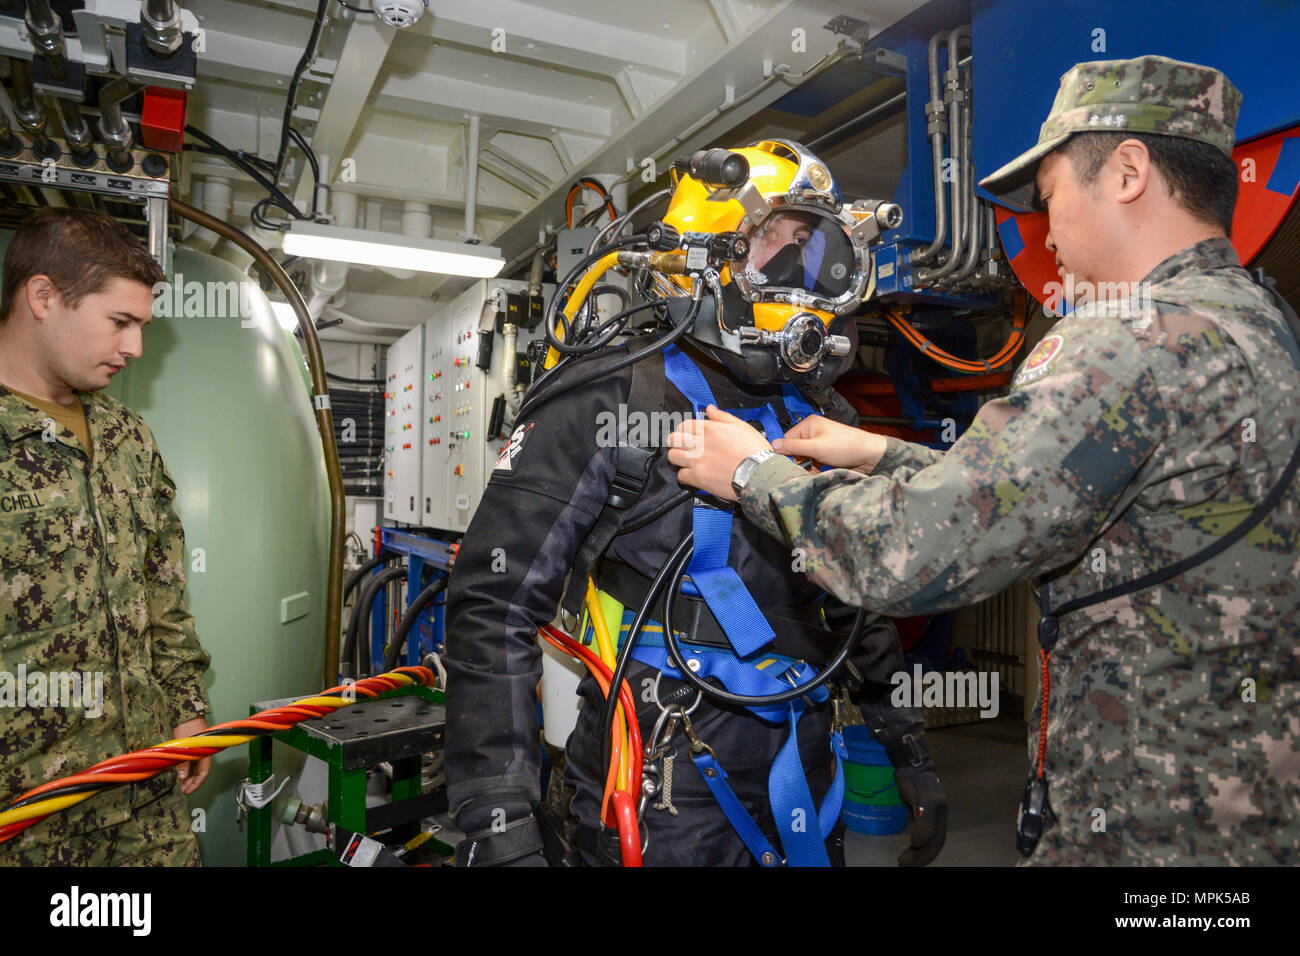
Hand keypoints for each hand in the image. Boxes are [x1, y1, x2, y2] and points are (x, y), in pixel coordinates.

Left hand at [172, 716, 211, 794]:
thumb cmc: (189, 727)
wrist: (187, 714)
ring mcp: (197, 752)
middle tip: (182, 791)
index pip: (203, 774)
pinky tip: (178, 774)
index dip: (196, 784)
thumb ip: (183, 763)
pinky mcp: (191, 749)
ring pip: (194, 768)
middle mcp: (202, 755)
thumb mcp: (185, 747)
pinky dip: (184, 769)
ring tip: (179, 784)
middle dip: (191, 783)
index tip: (187, 791)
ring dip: (187, 777)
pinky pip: (189, 762)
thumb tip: (182, 778)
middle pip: (198, 773)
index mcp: (205, 754)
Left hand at [665, 405, 772, 501]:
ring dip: (679, 458)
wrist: (757, 473)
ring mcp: (696, 461)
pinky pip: (681, 476)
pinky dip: (685, 476)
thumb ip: (722, 416)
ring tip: (687, 460)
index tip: (689, 434)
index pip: (684, 425)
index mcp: (708, 429)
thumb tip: (710, 409)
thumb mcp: (741, 426)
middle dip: (677, 442)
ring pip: (672, 457)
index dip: (685, 429)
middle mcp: (699, 444)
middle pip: (673, 439)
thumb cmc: (754, 451)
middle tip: (684, 446)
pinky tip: (693, 475)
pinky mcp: (697, 478)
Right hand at [771, 415, 887, 472]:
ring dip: (806, 467)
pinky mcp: (826, 455)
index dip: (785, 452)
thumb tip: (773, 445)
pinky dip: (814, 470)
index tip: (784, 464)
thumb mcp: (816, 447)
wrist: (870, 456)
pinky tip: (818, 473)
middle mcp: (813, 433)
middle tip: (800, 469)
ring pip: (803, 459)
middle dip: (797, 461)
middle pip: (794, 450)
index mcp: (809, 425)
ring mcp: (820, 444)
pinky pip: (813, 463)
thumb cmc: (847, 446)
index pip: (787, 438)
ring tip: (813, 471)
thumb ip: (793, 447)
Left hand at [894, 765, 947, 865]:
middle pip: (930, 845)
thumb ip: (924, 822)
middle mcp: (937, 820)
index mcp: (942, 819)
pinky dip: (914, 844)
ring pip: (925, 842)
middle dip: (918, 857)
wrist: (909, 767)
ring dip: (916, 853)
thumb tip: (919, 843)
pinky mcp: (918, 814)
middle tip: (902, 864)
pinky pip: (920, 834)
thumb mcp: (923, 801)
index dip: (923, 855)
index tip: (906, 861)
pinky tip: (908, 848)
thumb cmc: (918, 782)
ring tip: (902, 860)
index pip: (935, 843)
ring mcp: (928, 818)